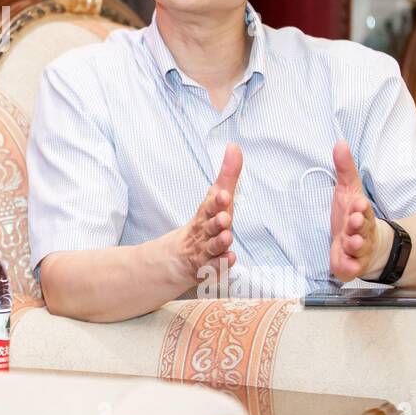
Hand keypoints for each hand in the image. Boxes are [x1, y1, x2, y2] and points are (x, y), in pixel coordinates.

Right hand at [167, 143, 240, 286]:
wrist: (181, 256)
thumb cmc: (205, 223)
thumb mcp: (216, 198)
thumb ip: (228, 174)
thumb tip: (234, 147)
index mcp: (206, 214)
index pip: (210, 205)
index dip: (217, 201)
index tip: (224, 195)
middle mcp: (204, 231)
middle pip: (209, 226)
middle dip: (216, 221)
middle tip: (224, 218)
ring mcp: (205, 250)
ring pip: (211, 247)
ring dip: (219, 242)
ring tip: (227, 237)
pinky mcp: (208, 267)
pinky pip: (214, 268)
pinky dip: (221, 265)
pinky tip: (230, 259)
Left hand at [329, 140, 380, 280]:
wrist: (367, 246)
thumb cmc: (354, 216)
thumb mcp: (347, 191)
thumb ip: (344, 169)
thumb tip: (340, 142)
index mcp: (361, 214)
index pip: (363, 210)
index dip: (360, 207)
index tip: (357, 203)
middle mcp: (363, 233)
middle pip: (362, 229)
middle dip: (358, 225)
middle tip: (354, 220)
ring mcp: (358, 251)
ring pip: (358, 249)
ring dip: (355, 245)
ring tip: (352, 241)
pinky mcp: (351, 265)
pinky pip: (351, 268)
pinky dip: (350, 267)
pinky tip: (347, 266)